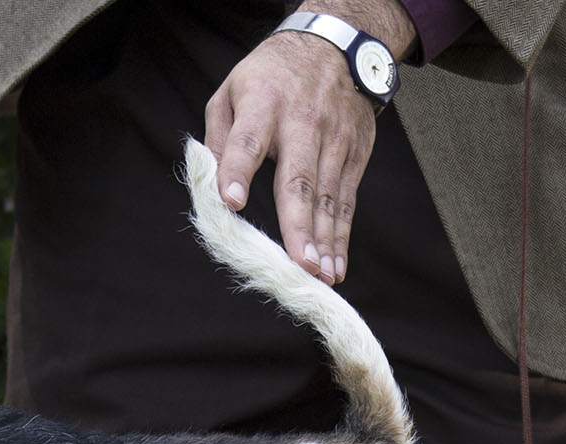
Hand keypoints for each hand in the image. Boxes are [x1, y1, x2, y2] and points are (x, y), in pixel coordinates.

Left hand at [202, 2, 416, 284]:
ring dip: (325, 240)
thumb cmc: (272, 76)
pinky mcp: (354, 152)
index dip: (238, 170)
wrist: (335, 46)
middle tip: (299, 263)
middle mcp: (302, 122)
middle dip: (298, 224)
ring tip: (319, 275)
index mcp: (262, 104)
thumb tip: (211, 185)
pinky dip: (342, 235)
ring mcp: (334, 138)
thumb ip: (218, 137)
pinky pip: (346, 200)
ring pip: (328, 197)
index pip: (247, 140)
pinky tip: (336, 264)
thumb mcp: (231, 90)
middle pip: (298, 179)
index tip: (231, 202)